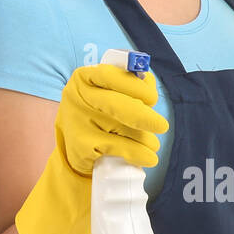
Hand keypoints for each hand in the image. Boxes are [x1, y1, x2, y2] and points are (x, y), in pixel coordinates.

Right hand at [15, 62, 168, 233]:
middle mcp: (77, 97)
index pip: (112, 75)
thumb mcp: (105, 92)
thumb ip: (127, 83)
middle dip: (145, 116)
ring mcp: (78, 121)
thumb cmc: (97, 112)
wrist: (71, 144)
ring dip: (145, 139)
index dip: (136, 86)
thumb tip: (148, 79)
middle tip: (162, 126)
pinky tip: (148, 158)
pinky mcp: (82, 144)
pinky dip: (138, 154)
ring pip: (122, 128)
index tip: (152, 98)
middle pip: (118, 105)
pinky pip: (118, 148)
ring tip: (152, 144)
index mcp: (84, 77)